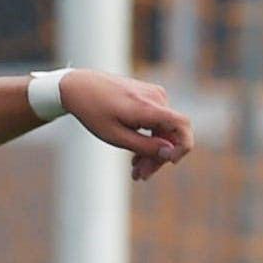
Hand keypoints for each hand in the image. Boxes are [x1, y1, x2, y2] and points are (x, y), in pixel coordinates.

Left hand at [64, 69, 192, 182]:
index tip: (171, 162)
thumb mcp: (115, 136)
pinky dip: (148, 138)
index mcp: (148, 107)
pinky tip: (135, 155)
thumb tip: (170, 152)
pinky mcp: (148, 96)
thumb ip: (144, 146)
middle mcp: (156, 97)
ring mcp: (153, 95)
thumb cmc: (93, 111)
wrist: (78, 86)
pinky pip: (155, 121)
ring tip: (135, 170)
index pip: (182, 125)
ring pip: (162, 129)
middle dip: (158, 157)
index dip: (184, 145)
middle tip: (140, 176)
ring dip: (151, 151)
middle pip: (170, 133)